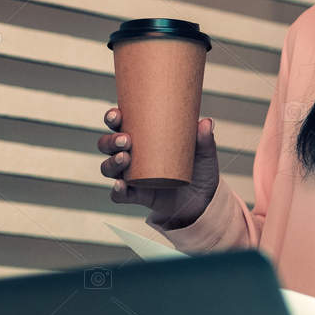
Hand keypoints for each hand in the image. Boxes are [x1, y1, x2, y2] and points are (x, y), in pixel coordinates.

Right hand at [98, 107, 219, 228]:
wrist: (203, 199)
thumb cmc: (199, 169)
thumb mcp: (204, 153)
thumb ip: (204, 138)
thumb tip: (206, 122)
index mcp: (142, 138)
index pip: (120, 124)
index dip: (113, 118)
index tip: (118, 115)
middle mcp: (131, 156)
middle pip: (107, 145)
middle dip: (111, 141)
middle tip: (126, 139)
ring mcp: (131, 176)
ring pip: (108, 168)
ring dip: (112, 162)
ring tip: (125, 158)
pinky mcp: (136, 195)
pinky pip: (118, 195)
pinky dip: (117, 191)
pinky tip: (121, 185)